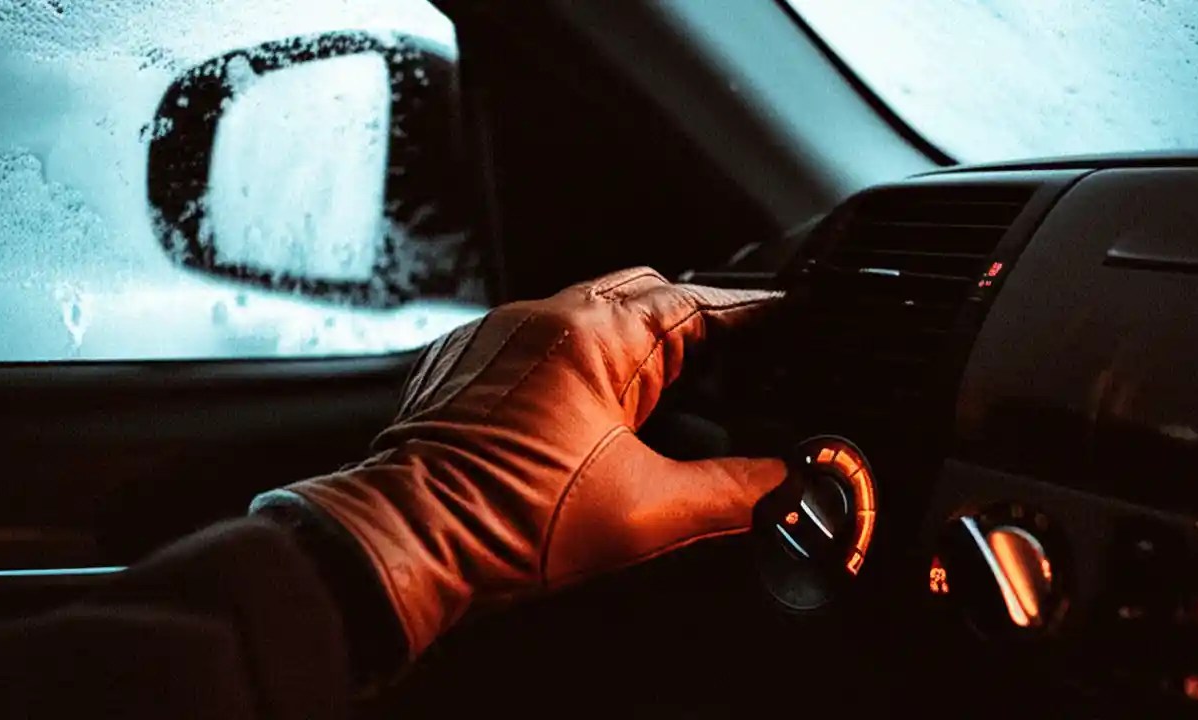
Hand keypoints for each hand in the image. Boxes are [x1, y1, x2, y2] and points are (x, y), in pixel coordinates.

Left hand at [254, 267, 786, 657]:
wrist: (411, 540)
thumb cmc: (506, 523)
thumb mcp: (644, 513)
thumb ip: (732, 493)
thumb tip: (787, 484)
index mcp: (595, 339)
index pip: (696, 302)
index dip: (749, 313)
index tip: (781, 319)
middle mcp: (543, 317)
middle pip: (645, 292)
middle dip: (691, 323)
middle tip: (724, 371)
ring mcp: (499, 334)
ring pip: (588, 309)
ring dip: (629, 340)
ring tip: (655, 395)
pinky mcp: (467, 358)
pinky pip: (536, 334)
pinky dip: (573, 357)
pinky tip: (582, 407)